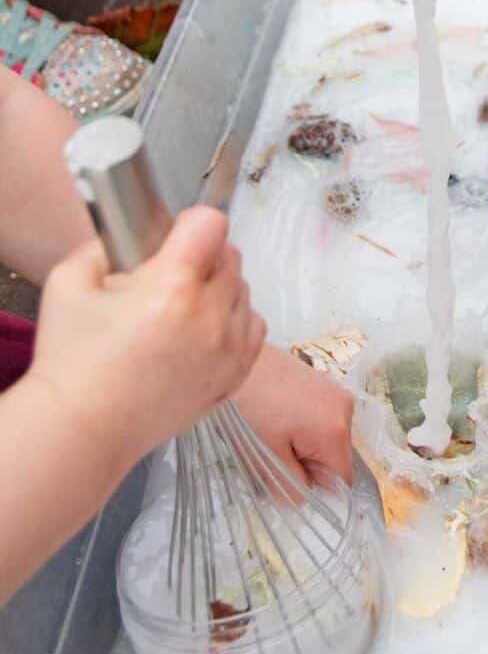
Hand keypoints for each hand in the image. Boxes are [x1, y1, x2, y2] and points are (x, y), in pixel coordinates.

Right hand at [29, 208, 264, 473]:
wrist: (82, 430)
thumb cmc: (72, 362)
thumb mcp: (68, 282)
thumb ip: (104, 245)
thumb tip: (133, 233)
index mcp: (172, 287)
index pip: (211, 224)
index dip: (189, 223)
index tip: (173, 237)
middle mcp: (210, 316)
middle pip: (229, 255)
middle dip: (201, 256)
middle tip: (167, 277)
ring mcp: (228, 349)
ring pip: (243, 290)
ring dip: (218, 289)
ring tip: (179, 310)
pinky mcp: (235, 376)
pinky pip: (253, 327)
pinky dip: (233, 322)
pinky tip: (200, 331)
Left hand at [233, 343, 353, 486]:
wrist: (235, 356)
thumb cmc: (251, 409)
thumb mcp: (266, 459)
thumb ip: (290, 488)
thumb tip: (304, 498)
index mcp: (337, 431)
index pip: (341, 481)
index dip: (313, 488)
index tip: (284, 477)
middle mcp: (345, 409)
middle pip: (333, 459)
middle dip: (304, 464)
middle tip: (270, 452)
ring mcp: (335, 391)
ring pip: (324, 439)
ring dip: (301, 445)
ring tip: (269, 431)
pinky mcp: (322, 382)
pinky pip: (319, 419)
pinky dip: (300, 426)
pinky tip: (274, 415)